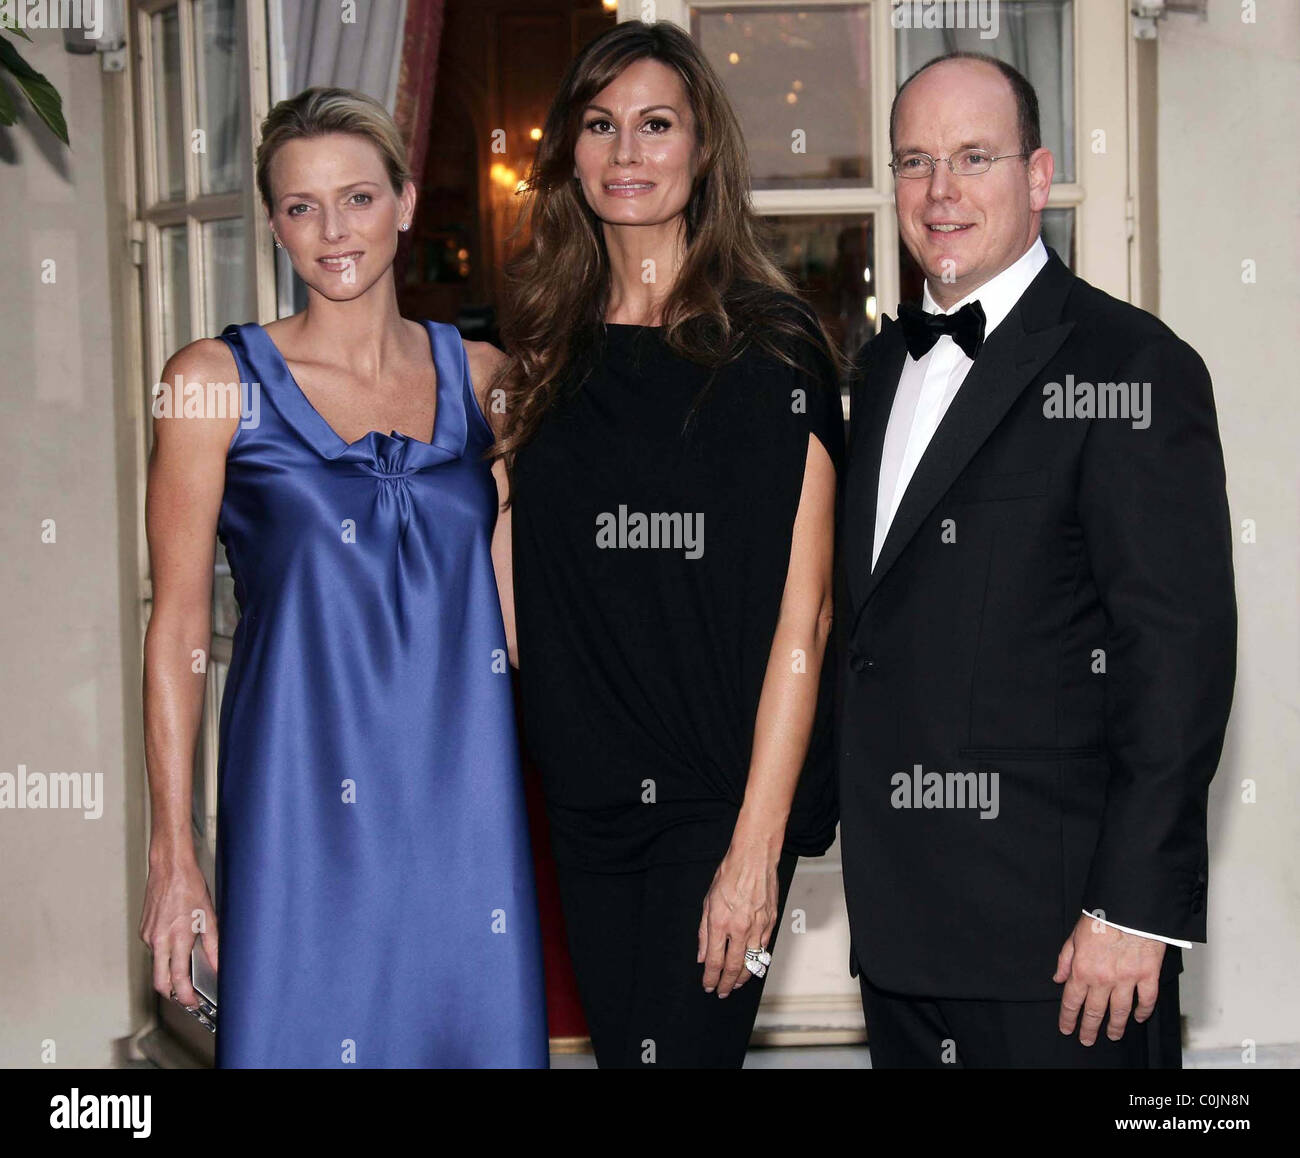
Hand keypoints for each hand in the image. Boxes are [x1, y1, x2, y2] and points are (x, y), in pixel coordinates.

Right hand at [139, 852, 218, 1009]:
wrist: (169, 868)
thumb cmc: (190, 887)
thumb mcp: (209, 916)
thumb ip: (214, 945)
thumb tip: (219, 966)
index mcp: (177, 938)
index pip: (178, 979)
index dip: (185, 996)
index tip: (192, 1003)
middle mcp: (159, 940)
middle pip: (160, 981)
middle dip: (171, 993)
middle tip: (186, 996)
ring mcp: (148, 936)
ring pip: (157, 964)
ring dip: (169, 970)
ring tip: (187, 963)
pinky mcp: (144, 930)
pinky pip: (154, 949)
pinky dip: (164, 953)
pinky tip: (177, 942)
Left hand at [697, 846, 778, 997]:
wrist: (754, 859)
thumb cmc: (729, 875)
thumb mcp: (707, 902)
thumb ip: (704, 932)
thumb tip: (702, 956)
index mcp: (721, 923)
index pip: (715, 961)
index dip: (711, 978)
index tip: (708, 986)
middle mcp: (740, 929)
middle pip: (733, 967)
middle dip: (726, 984)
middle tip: (722, 992)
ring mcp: (758, 927)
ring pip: (751, 963)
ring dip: (743, 977)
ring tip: (735, 984)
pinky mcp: (771, 923)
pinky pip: (764, 949)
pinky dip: (757, 961)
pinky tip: (751, 966)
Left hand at [1054, 913, 1164, 1044]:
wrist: (1128, 907)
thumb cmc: (1100, 917)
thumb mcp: (1074, 936)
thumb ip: (1065, 960)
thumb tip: (1058, 978)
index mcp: (1082, 969)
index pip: (1072, 1001)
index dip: (1068, 1018)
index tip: (1067, 1029)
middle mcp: (1103, 979)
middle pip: (1095, 1011)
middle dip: (1089, 1028)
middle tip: (1086, 1039)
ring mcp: (1127, 979)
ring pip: (1120, 1011)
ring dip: (1116, 1026)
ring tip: (1113, 1035)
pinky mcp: (1147, 975)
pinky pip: (1146, 1000)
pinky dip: (1143, 1012)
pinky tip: (1139, 1018)